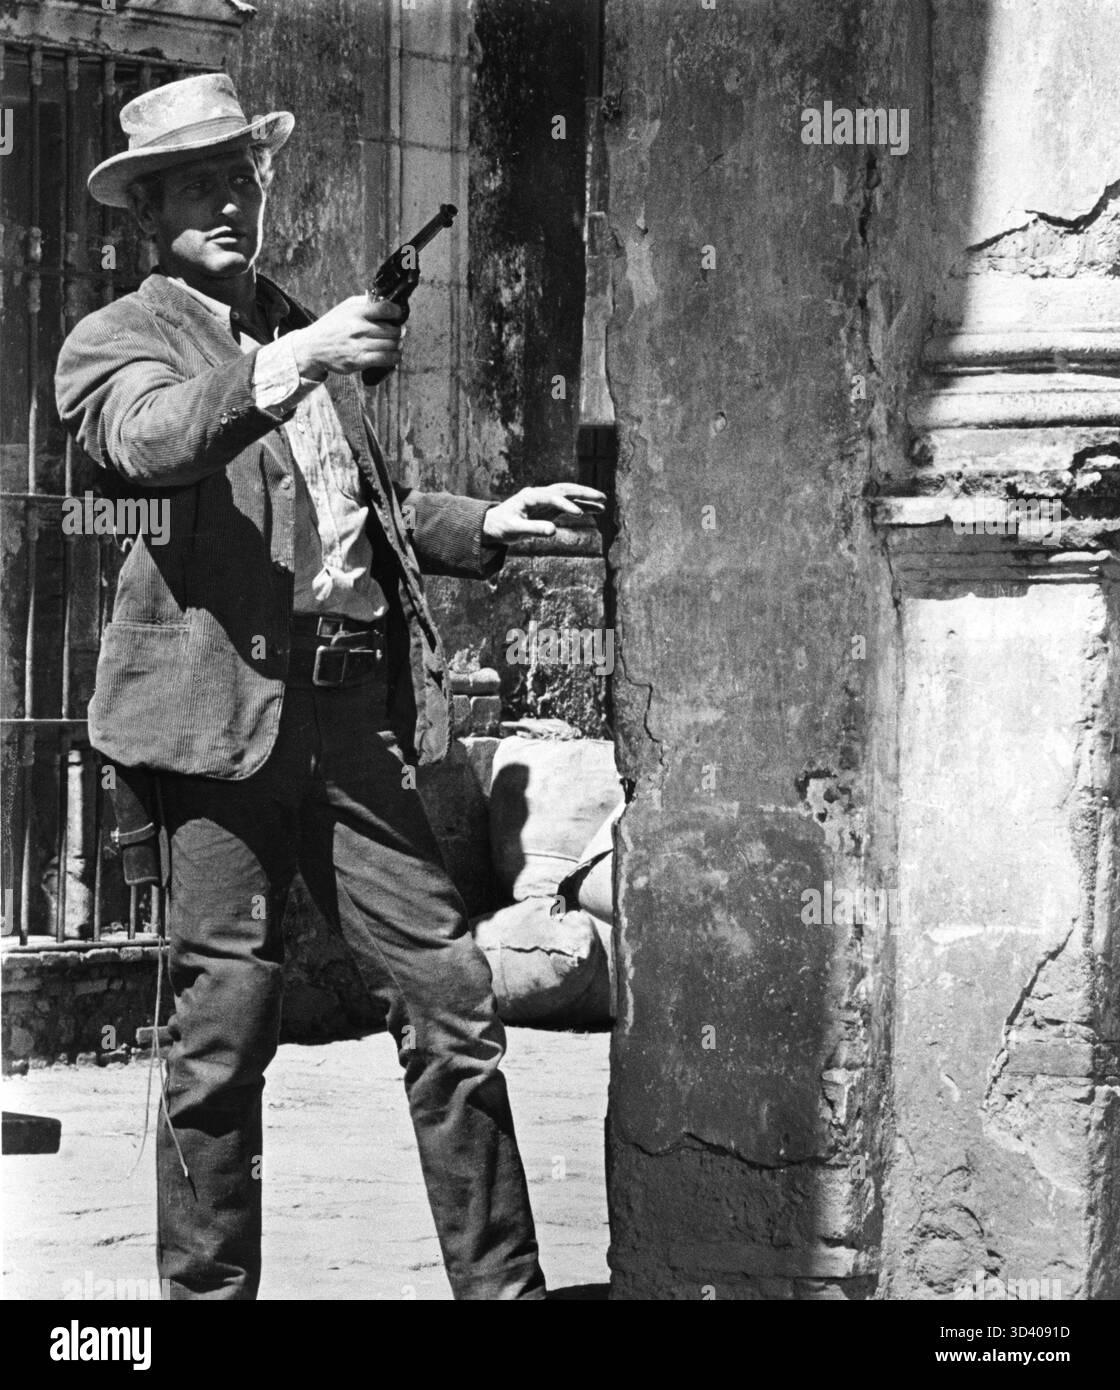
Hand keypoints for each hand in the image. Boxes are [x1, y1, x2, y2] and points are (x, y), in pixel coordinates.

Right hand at [289, 296, 405, 379]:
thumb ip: (364, 302)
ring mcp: (359, 345)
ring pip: (392, 345)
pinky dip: (394, 357)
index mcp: (356, 312)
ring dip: (398, 345)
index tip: (398, 315)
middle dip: (399, 331)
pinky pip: (386, 359)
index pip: (386, 308)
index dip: (397, 312)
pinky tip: (394, 355)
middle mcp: (359, 328)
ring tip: (396, 343)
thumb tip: (384, 300)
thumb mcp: (345, 307)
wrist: (313, 346)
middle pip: (392, 330)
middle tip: (398, 332)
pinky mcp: (359, 361)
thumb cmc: (331, 326)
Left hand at [481, 483, 606, 543]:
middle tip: (601, 497)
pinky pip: (568, 505)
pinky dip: (581, 507)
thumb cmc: (501, 527)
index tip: (578, 514)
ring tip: (603, 503)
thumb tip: (553, 531)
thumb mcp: (514, 530)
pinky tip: (595, 511)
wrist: (493, 524)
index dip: (565, 505)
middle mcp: (539, 494)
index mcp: (529, 496)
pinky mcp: (548, 508)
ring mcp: (545, 500)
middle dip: (583, 493)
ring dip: (585, 498)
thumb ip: (533, 529)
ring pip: (568, 494)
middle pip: (565, 489)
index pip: (552, 497)